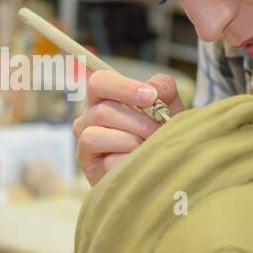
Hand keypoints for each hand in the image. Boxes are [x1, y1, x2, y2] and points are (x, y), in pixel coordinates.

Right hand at [72, 71, 184, 185]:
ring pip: (95, 136)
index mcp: (103, 99)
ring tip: (149, 147)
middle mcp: (87, 120)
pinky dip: (129, 162)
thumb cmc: (159, 134)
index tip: (151, 97)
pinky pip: (106, 163)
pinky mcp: (90, 170)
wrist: (163, 169)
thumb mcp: (168, 107)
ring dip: (131, 142)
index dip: (124, 88)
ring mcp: (85, 146)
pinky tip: (141, 163)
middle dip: (138, 122)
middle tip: (159, 132)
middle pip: (103, 111)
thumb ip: (164, 89)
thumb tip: (155, 89)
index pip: (100, 82)